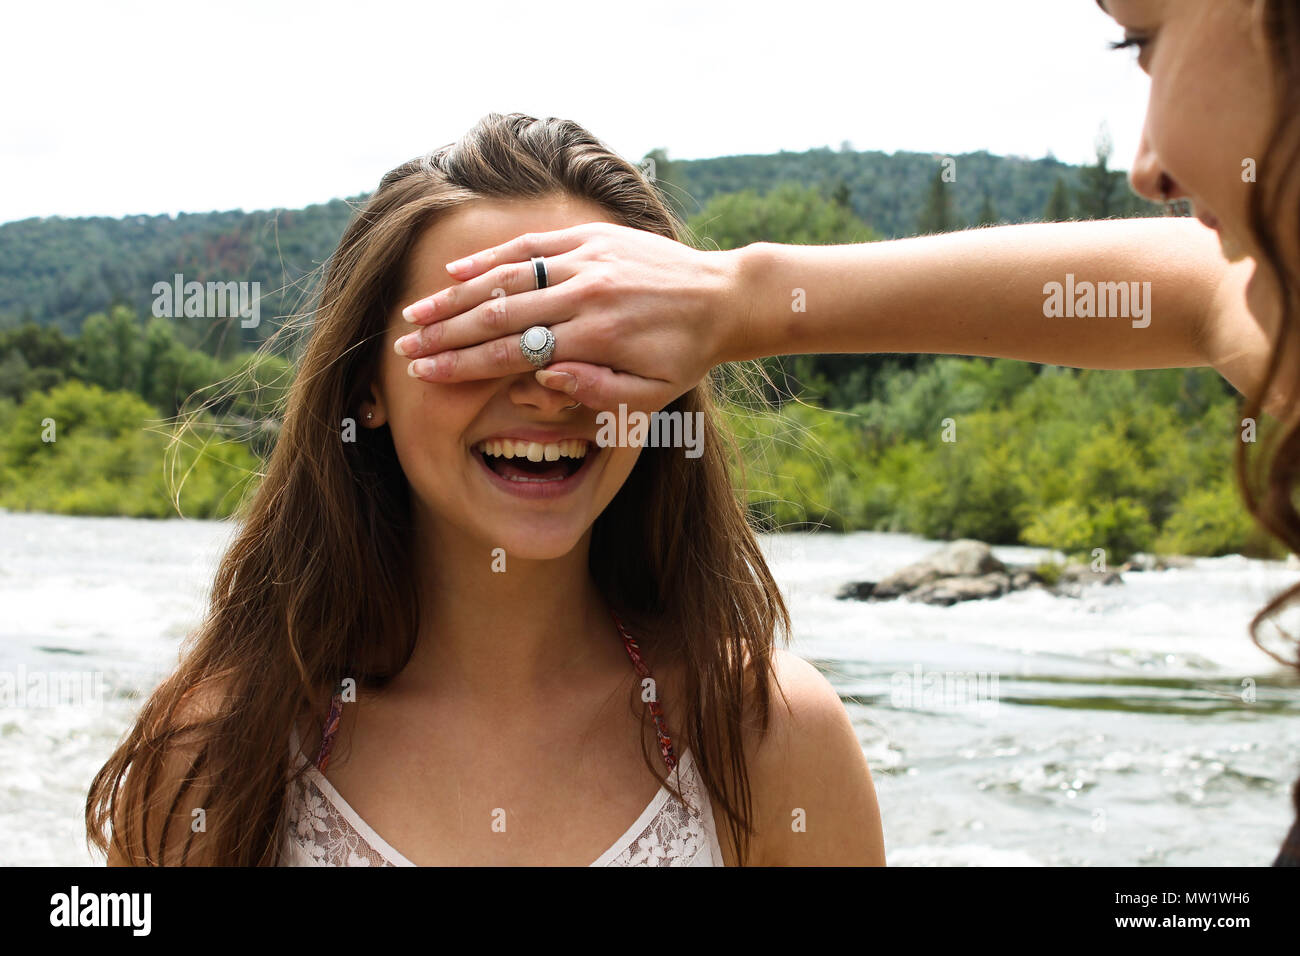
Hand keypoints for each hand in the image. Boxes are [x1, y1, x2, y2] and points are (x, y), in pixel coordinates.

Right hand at [393, 221, 746, 411]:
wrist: (723, 298)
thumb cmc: (683, 357)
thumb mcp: (652, 396)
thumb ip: (596, 394)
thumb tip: (539, 381)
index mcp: (597, 338)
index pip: (512, 353)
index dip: (462, 365)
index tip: (423, 376)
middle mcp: (585, 294)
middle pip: (498, 315)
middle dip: (444, 334)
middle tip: (403, 350)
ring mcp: (586, 260)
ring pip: (506, 277)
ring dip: (454, 296)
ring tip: (415, 314)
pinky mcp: (591, 238)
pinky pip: (531, 247)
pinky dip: (491, 258)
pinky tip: (455, 272)